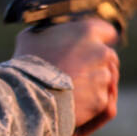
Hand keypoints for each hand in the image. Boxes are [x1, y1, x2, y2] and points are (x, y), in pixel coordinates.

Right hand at [13, 16, 118, 135]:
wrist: (28, 98)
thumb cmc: (27, 64)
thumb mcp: (32, 37)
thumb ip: (49, 32)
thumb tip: (48, 31)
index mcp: (87, 32)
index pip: (108, 32)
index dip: (101, 40)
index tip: (93, 48)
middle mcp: (101, 52)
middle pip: (109, 58)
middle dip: (98, 64)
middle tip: (78, 72)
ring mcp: (103, 78)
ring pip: (105, 80)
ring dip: (93, 84)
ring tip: (71, 90)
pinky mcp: (101, 101)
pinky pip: (100, 101)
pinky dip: (90, 103)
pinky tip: (73, 104)